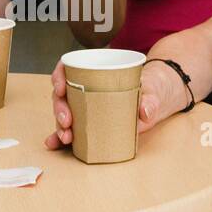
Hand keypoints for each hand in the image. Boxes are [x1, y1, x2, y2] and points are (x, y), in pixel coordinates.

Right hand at [44, 58, 184, 149]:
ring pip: (64, 112)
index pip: (69, 67)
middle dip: (60, 107)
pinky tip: (55, 144)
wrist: (156, 100)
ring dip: (60, 125)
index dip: (59, 75)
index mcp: (96, 72)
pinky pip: (71, 129)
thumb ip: (151, 100)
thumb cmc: (151, 88)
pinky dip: (60, 137)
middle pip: (63, 94)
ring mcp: (86, 106)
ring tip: (66, 136)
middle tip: (67, 121)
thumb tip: (145, 112)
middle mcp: (85, 88)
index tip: (61, 87)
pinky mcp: (89, 123)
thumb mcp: (153, 90)